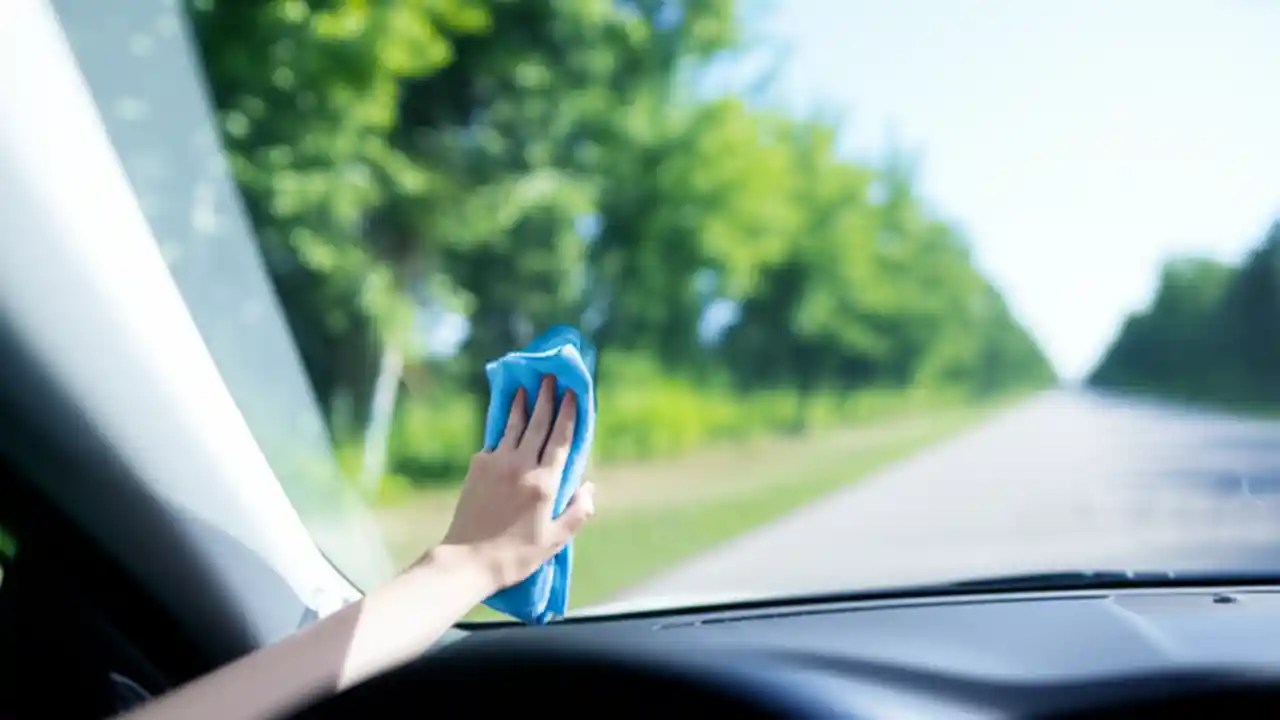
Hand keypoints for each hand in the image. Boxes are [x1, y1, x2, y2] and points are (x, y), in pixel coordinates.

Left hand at [439, 375, 595, 589]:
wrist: (467, 560)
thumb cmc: (516, 555)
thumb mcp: (556, 540)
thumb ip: (578, 511)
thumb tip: (590, 486)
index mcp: (544, 483)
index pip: (560, 439)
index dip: (568, 414)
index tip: (572, 393)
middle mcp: (521, 466)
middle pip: (537, 424)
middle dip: (546, 398)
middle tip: (551, 378)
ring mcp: (496, 463)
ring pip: (513, 426)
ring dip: (522, 405)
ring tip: (526, 388)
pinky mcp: (477, 467)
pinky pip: (495, 442)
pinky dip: (503, 429)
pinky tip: (506, 423)